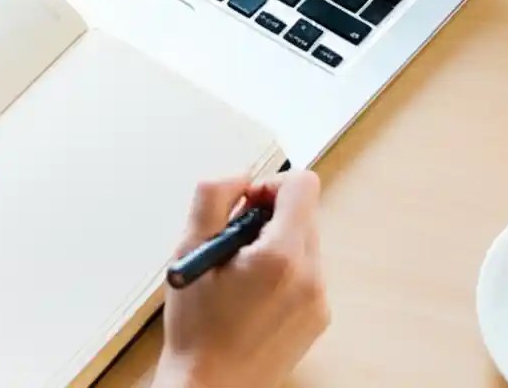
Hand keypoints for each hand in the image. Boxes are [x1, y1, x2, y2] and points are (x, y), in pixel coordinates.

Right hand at [153, 172, 328, 387]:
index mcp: (281, 257)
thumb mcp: (188, 250)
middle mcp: (311, 277)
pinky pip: (307, 273)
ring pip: (304, 243)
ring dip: (274, 245)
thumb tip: (239, 177)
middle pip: (304, 213)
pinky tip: (251, 298)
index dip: (270, 184)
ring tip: (238, 276)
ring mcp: (319, 300)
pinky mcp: (318, 318)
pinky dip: (282, 272)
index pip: (303, 185)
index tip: (245, 205)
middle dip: (268, 217)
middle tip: (232, 245)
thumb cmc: (196, 330)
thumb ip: (212, 197)